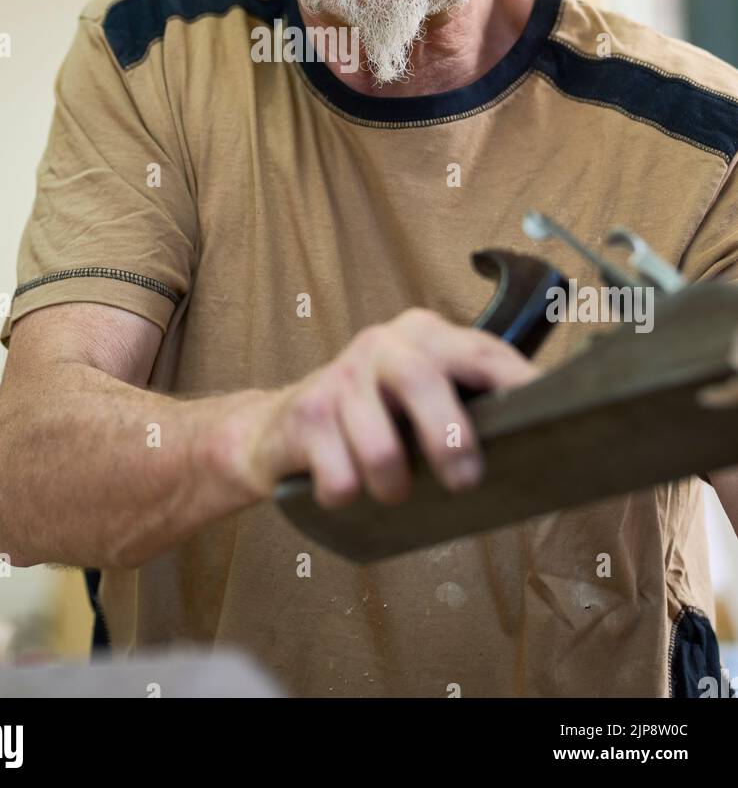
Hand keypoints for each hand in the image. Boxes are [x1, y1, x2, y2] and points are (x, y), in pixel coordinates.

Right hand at [239, 308, 539, 507]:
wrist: (279, 428)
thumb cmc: (375, 422)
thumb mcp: (421, 401)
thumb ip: (471, 408)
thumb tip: (550, 450)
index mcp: (425, 335)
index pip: (481, 352)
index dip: (518, 384)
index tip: (553, 417)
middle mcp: (382, 345)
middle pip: (423, 380)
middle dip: (449, 438)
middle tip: (465, 483)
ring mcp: (340, 377)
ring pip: (379, 443)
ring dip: (392, 484)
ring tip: (392, 495)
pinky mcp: (306, 415)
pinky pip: (339, 475)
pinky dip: (346, 497)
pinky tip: (344, 493)